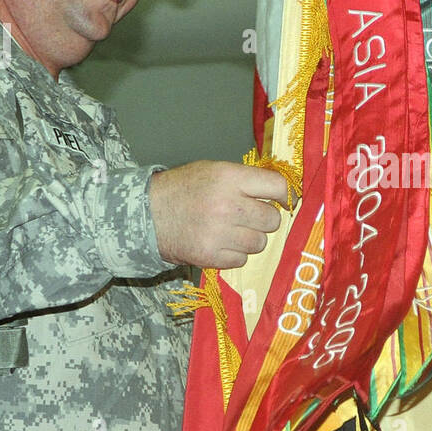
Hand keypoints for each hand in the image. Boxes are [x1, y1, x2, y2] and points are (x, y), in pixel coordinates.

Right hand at [149, 161, 292, 268]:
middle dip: (264, 219)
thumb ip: (247, 180)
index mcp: (229, 178)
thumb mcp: (214, 170)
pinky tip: (220, 242)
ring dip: (250, 238)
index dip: (284, 195)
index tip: (281, 200)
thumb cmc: (184, 189)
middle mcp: (227, 205)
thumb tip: (284, 192)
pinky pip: (243, 260)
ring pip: (260, 243)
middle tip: (247, 216)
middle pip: (272, 220)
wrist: (148, 214)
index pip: (278, 187)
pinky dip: (235, 254)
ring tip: (231, 230)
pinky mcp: (211, 256)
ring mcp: (219, 233)